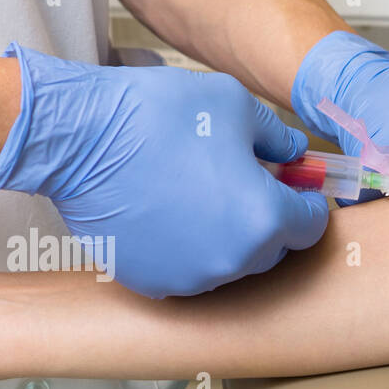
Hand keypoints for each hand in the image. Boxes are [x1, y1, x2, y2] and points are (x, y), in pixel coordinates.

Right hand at [0, 44, 329, 298]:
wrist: (77, 137)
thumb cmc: (158, 114)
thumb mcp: (234, 106)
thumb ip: (277, 138)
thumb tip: (295, 155)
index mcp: (265, 218)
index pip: (311, 225)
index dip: (306, 201)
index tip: (293, 186)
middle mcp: (235, 259)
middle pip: (274, 248)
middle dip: (268, 219)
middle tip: (243, 184)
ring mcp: (193, 278)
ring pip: (230, 262)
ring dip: (227, 236)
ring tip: (199, 195)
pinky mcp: (155, 283)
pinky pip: (189, 270)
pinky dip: (188, 248)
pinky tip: (169, 213)